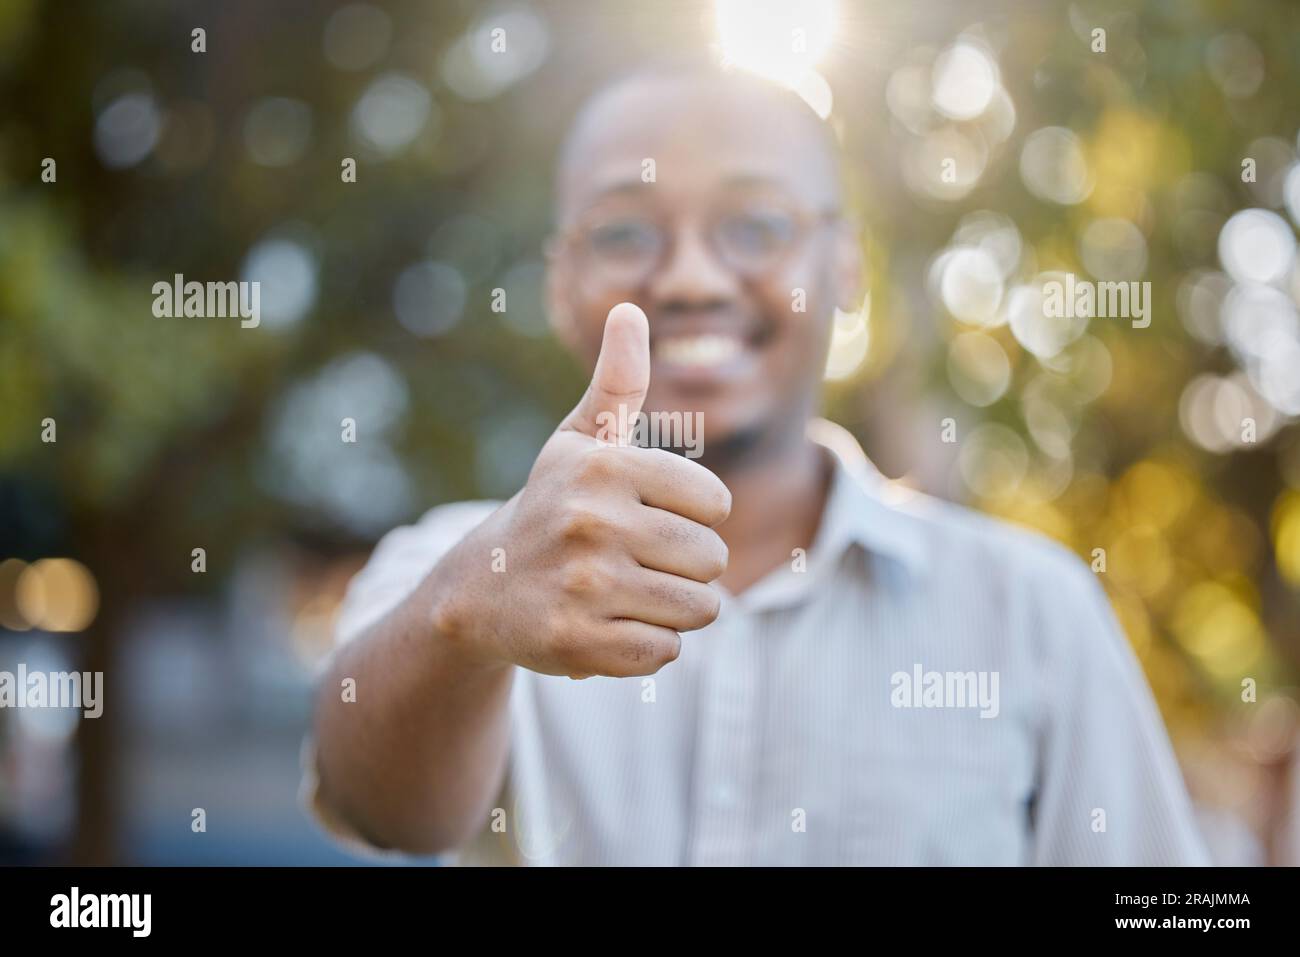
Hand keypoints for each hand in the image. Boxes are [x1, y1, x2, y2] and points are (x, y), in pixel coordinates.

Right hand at [435, 302, 730, 677]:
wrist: (482, 589)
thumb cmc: (552, 505)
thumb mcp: (579, 442)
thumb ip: (617, 382)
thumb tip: (630, 310)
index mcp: (603, 467)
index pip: (716, 503)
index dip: (694, 515)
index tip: (650, 514)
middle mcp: (590, 522)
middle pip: (713, 560)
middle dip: (689, 567)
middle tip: (639, 562)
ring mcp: (582, 586)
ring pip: (699, 609)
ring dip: (676, 609)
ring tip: (629, 593)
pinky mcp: (575, 643)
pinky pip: (664, 652)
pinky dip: (650, 645)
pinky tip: (611, 625)